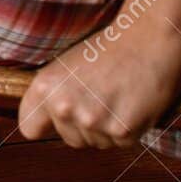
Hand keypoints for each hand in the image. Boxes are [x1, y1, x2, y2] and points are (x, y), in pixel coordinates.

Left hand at [18, 28, 180, 148]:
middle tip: (101, 99)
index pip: (29, 128)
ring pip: (96, 142)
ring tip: (118, 98)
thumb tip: (45, 121)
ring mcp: (92, 121)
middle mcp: (63, 107)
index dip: (46, 126)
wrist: (150, 38)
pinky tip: (133, 105)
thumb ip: (52, 95)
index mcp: (44, 88)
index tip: (57, 121)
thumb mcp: (65, 67)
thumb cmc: (108, 50)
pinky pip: (121, 143)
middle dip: (84, 126)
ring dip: (107, 128)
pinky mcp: (121, 130)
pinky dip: (130, 129)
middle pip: (69, 139)